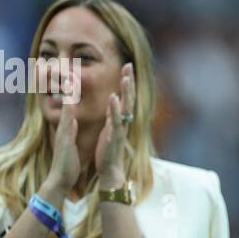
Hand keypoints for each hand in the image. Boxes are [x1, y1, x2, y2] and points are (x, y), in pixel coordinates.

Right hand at [46, 68, 80, 193]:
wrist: (62, 180)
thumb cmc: (67, 162)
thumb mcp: (68, 140)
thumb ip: (69, 127)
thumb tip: (71, 117)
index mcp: (66, 124)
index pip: (65, 101)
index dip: (64, 85)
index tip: (60, 67)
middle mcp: (63, 125)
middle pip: (60, 99)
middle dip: (55, 81)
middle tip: (49, 61)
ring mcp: (63, 131)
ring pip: (63, 107)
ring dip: (63, 91)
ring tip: (62, 73)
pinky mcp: (65, 140)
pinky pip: (67, 123)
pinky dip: (67, 112)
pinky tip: (69, 101)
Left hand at [95, 63, 134, 187]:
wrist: (109, 171)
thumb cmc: (108, 151)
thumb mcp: (110, 128)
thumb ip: (113, 115)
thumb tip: (114, 100)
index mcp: (120, 119)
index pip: (125, 97)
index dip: (127, 82)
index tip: (127, 67)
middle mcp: (123, 122)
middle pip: (129, 98)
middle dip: (129, 82)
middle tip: (129, 66)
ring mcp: (120, 129)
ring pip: (126, 108)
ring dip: (126, 92)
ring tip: (125, 78)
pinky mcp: (115, 137)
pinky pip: (116, 121)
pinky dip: (115, 109)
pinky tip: (113, 97)